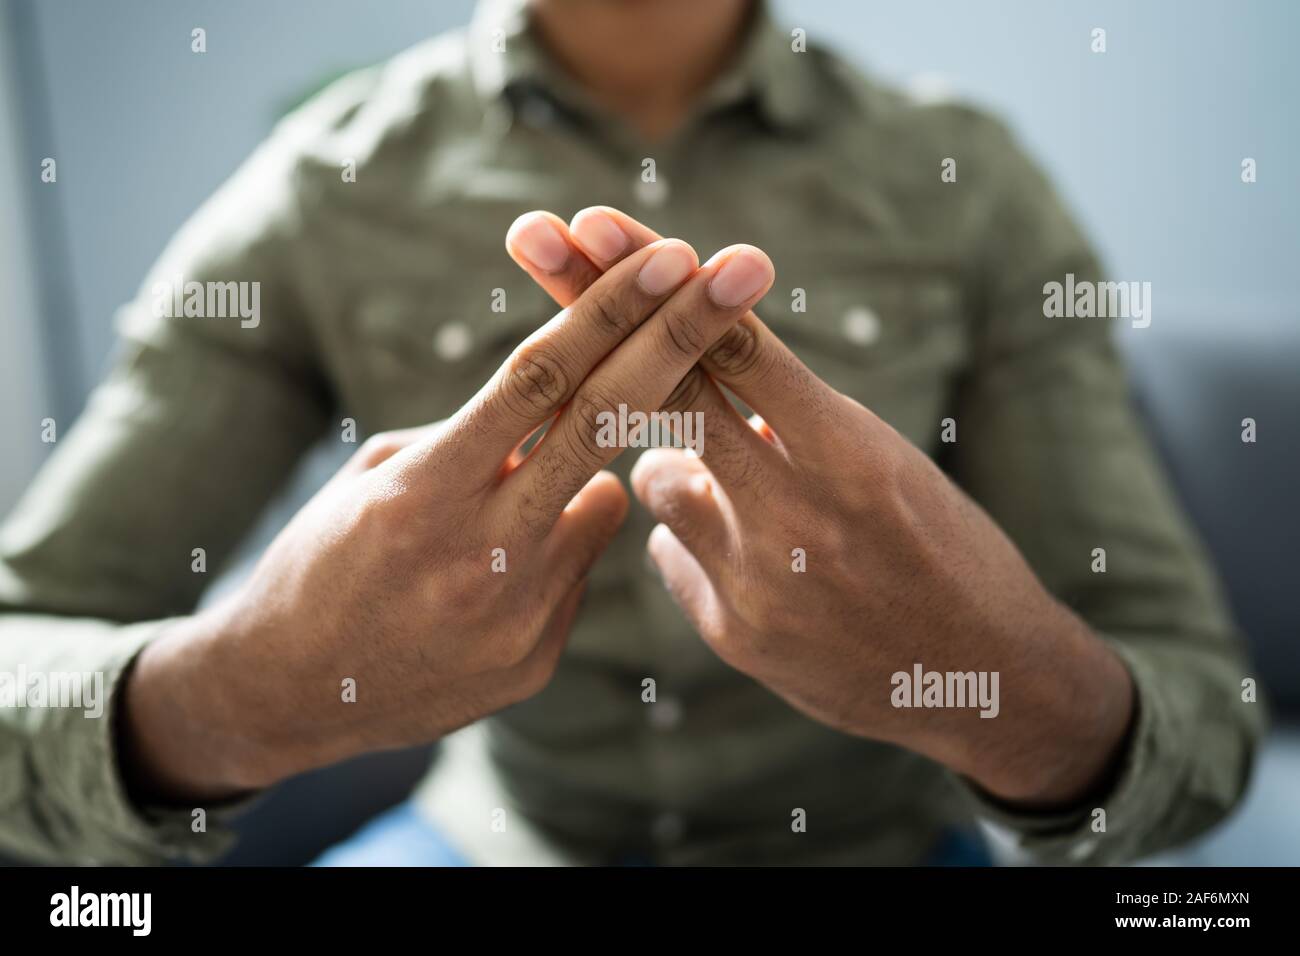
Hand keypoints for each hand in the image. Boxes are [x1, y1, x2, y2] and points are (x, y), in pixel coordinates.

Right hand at [121, 219, 774, 800]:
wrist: (287, 693)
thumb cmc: (323, 559)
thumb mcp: (380, 478)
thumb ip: (480, 444)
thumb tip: (575, 428)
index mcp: (425, 487)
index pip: (539, 377)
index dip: (613, 309)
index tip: (675, 256)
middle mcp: (481, 549)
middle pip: (606, 420)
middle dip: (683, 337)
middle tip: (745, 274)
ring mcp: (515, 612)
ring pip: (602, 499)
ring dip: (586, 472)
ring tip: (493, 504)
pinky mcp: (533, 659)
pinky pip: (575, 570)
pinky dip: (556, 545)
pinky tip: (484, 574)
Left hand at [518, 206, 1134, 807]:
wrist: (984, 675)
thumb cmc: (942, 544)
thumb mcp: (887, 459)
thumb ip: (791, 417)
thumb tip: (698, 368)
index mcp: (851, 452)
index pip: (734, 343)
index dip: (658, 278)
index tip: (592, 222)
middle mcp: (797, 511)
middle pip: (668, 387)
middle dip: (597, 310)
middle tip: (536, 237)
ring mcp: (756, 577)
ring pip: (656, 474)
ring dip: (679, 463)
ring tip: (753, 492)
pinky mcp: (733, 631)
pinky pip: (671, 551)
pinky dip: (699, 538)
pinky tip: (757, 564)